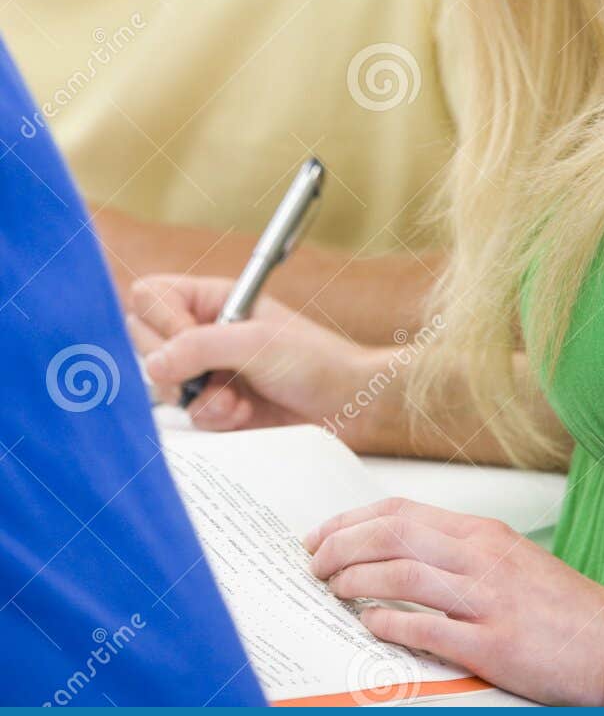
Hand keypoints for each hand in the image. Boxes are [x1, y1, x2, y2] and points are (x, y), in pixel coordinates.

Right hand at [127, 273, 364, 435]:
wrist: (346, 406)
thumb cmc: (315, 360)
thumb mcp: (258, 342)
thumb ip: (201, 347)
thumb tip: (152, 366)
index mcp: (213, 299)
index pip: (151, 297)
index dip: (160, 320)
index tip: (187, 340)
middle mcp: (203, 331)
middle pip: (145, 341)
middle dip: (176, 366)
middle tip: (210, 372)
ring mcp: (207, 371)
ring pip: (162, 385)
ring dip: (201, 397)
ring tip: (237, 398)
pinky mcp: (214, 406)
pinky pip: (187, 415)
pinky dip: (213, 418)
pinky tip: (243, 414)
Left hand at [303, 496, 603, 705]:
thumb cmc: (565, 608)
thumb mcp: (512, 561)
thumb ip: (461, 554)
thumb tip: (400, 555)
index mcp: (484, 534)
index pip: (402, 511)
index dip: (352, 520)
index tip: (321, 536)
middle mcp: (482, 557)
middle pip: (393, 534)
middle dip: (342, 546)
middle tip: (313, 564)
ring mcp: (489, 599)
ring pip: (403, 574)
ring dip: (355, 581)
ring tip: (332, 592)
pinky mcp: (496, 643)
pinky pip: (429, 628)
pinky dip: (390, 624)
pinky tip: (371, 628)